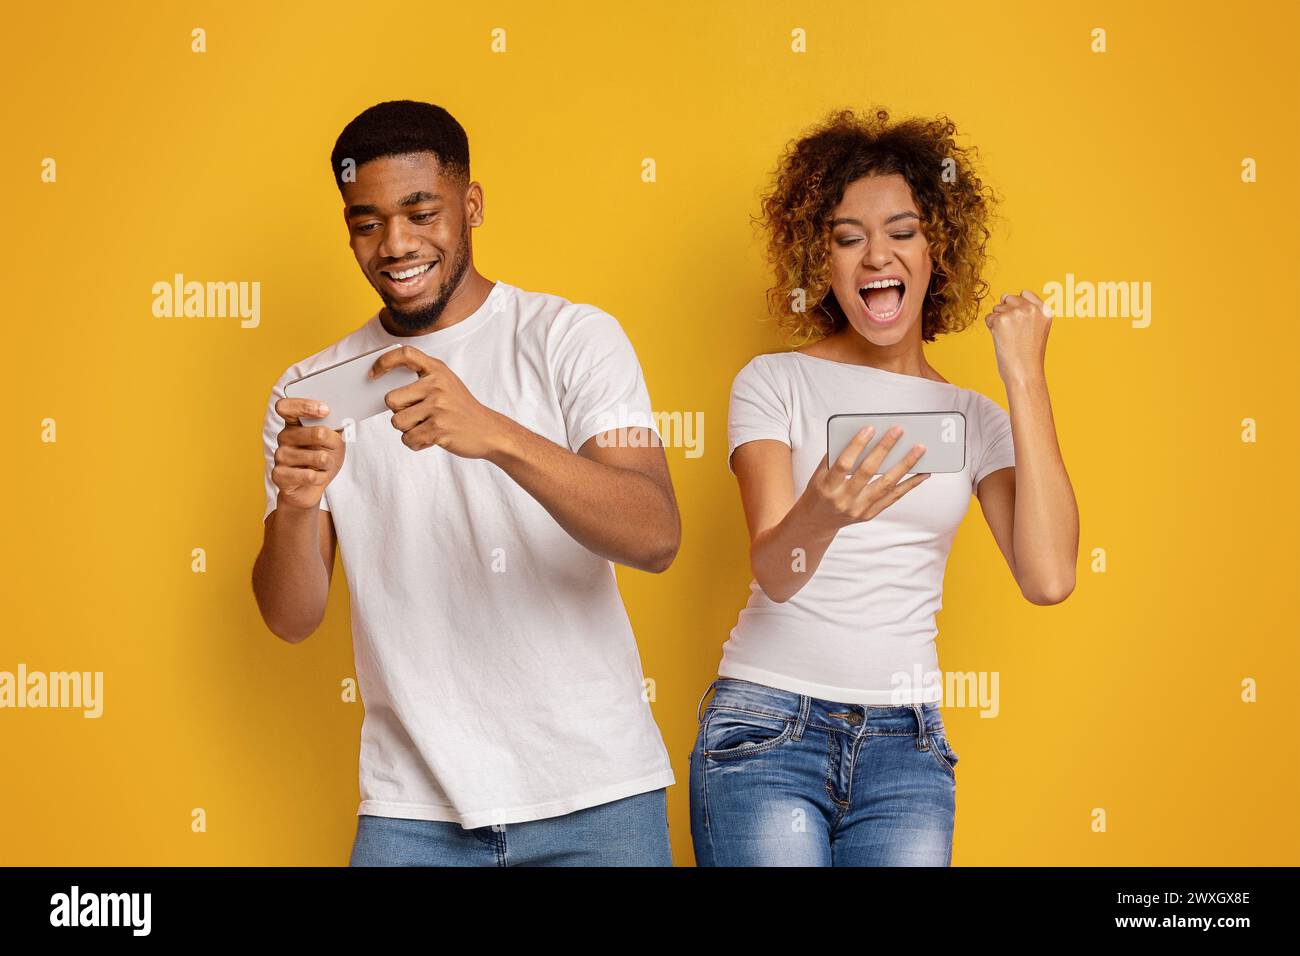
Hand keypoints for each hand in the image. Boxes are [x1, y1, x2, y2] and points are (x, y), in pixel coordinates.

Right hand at [271, 398, 346, 509]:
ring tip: (324, 466)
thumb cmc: (322, 460)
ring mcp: (280, 456)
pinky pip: (309, 475)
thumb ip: (334, 428)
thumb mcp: (333, 441)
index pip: (287, 406)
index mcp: (294, 424)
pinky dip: (321, 478)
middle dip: (334, 444)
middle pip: (317, 433)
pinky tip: (317, 477)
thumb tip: (342, 419)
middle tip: (334, 450)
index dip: (305, 406)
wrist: (311, 488)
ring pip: (318, 457)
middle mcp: (284, 437)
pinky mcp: (279, 475)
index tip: (326, 410)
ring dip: (329, 463)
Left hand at [369, 345, 509, 457]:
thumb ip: (420, 380)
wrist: (489, 430)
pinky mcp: (439, 429)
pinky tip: (431, 438)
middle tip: (416, 415)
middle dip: (398, 411)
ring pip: (397, 422)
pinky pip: (408, 439)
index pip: (405, 354)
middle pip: (390, 399)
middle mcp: (437, 385)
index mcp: (437, 370)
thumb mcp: (446, 384)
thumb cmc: (460, 408)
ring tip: (426, 427)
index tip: (372, 374)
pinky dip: (416, 443)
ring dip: (407, 429)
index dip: (384, 362)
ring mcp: (438, 407)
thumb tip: (383, 387)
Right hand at [798, 425, 929, 533]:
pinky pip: (893, 498)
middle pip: (868, 472)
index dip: (857, 445)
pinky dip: (909, 484)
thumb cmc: (819, 490)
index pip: (844, 464)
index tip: (870, 428)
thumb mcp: (819, 473)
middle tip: (899, 431)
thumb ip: (836, 456)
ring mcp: (859, 509)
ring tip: (919, 449)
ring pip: (886, 485)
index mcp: (827, 487)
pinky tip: (922, 472)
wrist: (816, 521)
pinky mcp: (870, 514)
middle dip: (885, 449)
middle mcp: (843, 500)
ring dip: (905, 466)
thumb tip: (864, 435)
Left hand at [985, 289, 1051, 384]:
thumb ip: (1028, 312)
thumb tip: (1005, 296)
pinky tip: (1002, 340)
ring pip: (997, 308)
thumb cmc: (1028, 355)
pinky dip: (991, 328)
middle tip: (1013, 333)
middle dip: (1006, 313)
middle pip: (1008, 299)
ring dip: (998, 321)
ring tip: (1009, 338)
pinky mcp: (1002, 320)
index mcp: (1045, 310)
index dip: (1016, 306)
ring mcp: (1017, 313)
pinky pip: (989, 318)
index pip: (1025, 293)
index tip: (1019, 323)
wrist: (1024, 373)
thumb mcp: (1037, 329)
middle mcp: (1032, 308)